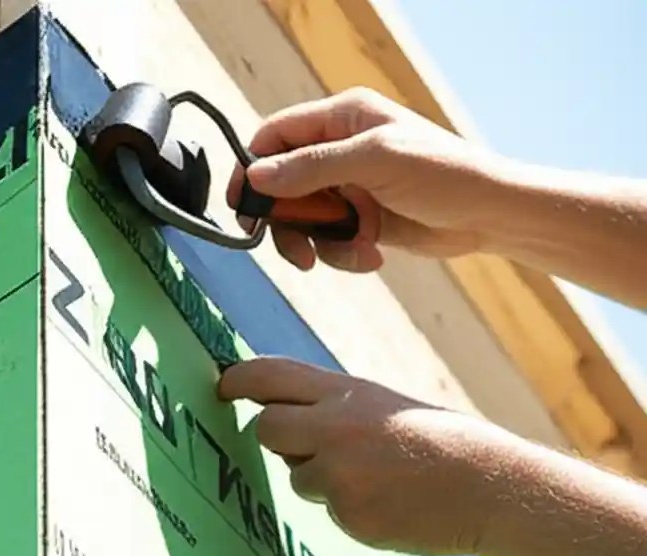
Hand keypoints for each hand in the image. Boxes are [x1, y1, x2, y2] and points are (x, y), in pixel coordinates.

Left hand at [216, 356, 519, 555]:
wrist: (492, 487)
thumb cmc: (439, 444)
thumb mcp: (383, 406)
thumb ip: (331, 408)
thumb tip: (275, 414)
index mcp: (347, 393)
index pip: (271, 375)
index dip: (239, 379)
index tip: (223, 386)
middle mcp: (335, 427)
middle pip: (267, 428)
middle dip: (279, 439)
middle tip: (306, 446)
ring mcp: (339, 473)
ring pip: (299, 477)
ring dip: (324, 480)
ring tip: (379, 477)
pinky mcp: (349, 514)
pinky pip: (329, 511)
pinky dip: (351, 509)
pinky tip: (391, 502)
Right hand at [227, 87, 507, 272]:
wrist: (492, 215)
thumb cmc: (444, 175)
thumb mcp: (374, 162)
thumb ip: (312, 167)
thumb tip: (258, 175)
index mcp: (342, 118)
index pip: (276, 136)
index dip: (254, 168)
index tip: (244, 204)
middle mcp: (340, 149)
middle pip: (281, 183)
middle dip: (286, 218)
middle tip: (291, 247)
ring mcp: (349, 185)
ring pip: (301, 217)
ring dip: (316, 242)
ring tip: (347, 252)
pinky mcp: (360, 218)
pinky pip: (327, 239)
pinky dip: (339, 253)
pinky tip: (370, 256)